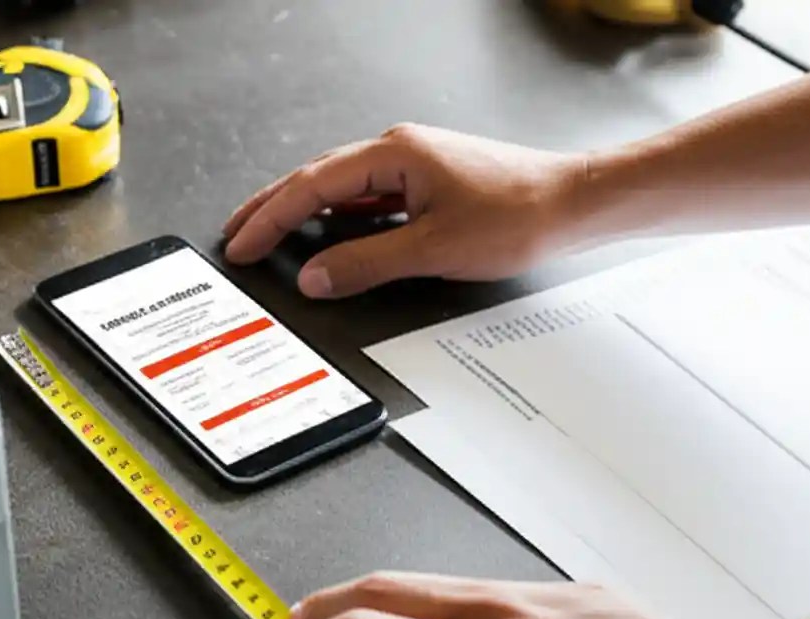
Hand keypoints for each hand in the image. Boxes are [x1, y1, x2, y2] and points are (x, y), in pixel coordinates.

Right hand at [222, 124, 595, 298]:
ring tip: (271, 234)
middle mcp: (399, 150)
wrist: (573, 204)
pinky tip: (332, 232)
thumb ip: (366, 264)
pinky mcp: (428, 180)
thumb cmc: (519, 216)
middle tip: (237, 235)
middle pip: (317, 178)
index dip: (270, 218)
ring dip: (304, 210)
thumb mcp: (433, 249)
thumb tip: (315, 276)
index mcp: (394, 154)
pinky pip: (369, 195)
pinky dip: (340, 215)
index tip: (242, 244)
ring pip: (342, 185)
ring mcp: (414, 163)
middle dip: (273, 208)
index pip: (311, 186)